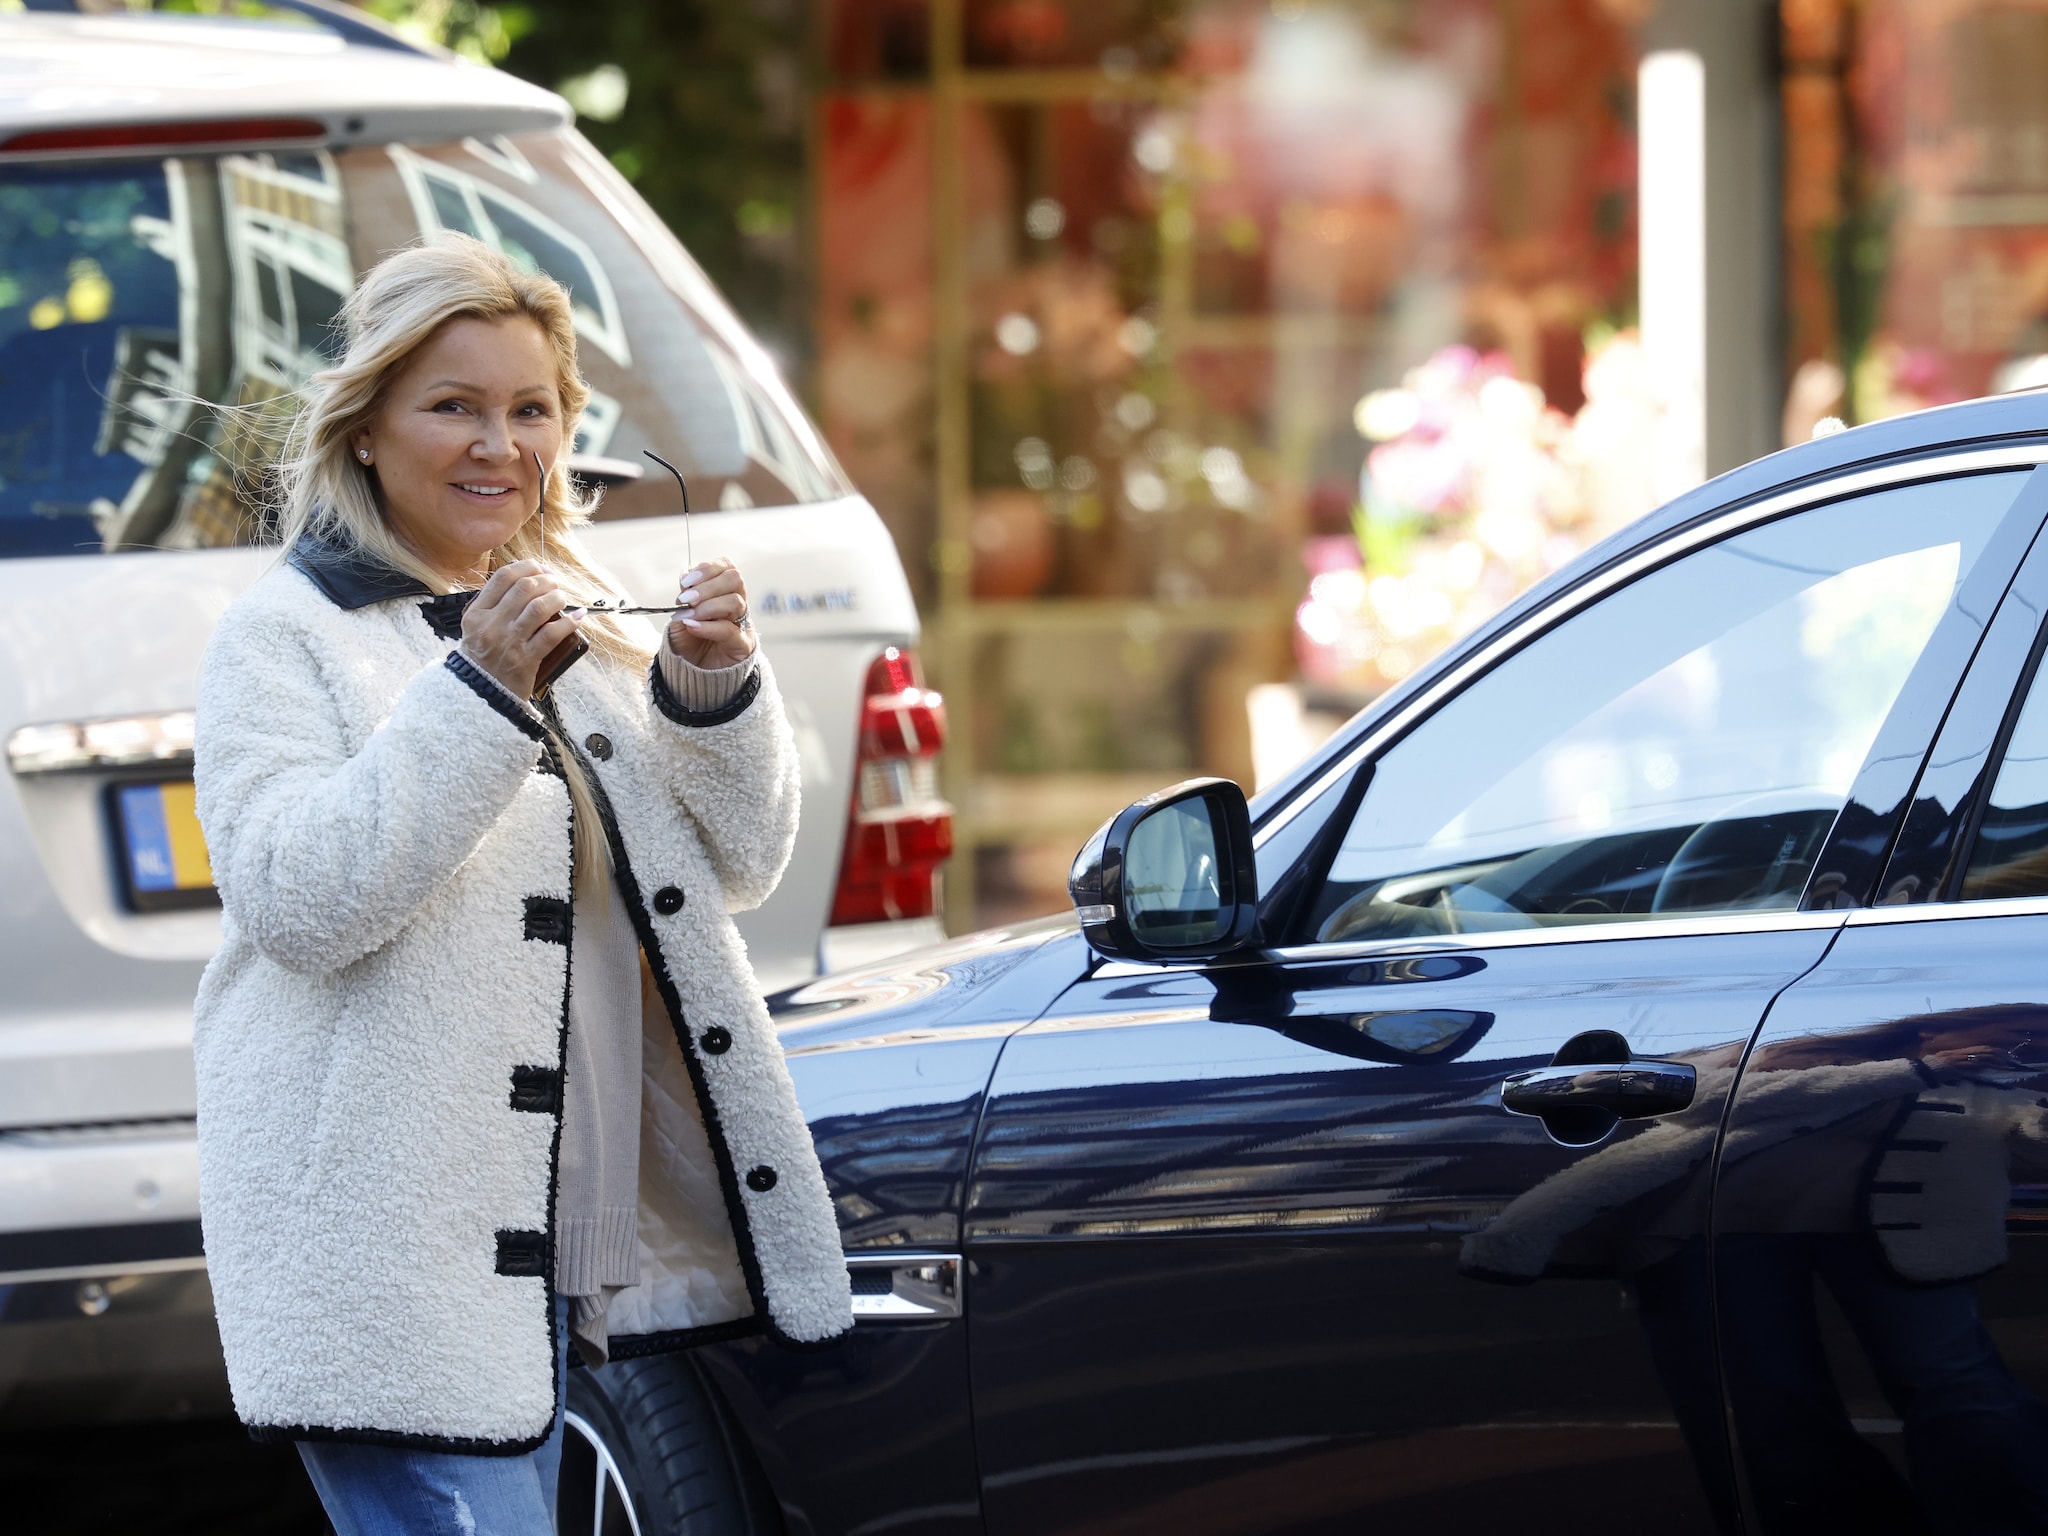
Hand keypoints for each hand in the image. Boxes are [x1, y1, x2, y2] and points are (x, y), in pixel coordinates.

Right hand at [460, 560, 581, 698]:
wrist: (480, 694)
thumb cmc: (482, 658)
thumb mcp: (476, 628)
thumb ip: (493, 605)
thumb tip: (526, 580)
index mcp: (477, 614)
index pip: (502, 577)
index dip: (526, 566)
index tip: (540, 568)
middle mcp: (491, 625)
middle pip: (524, 588)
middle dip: (546, 580)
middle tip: (554, 583)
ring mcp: (509, 642)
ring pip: (539, 607)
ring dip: (557, 598)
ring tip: (562, 598)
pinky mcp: (526, 660)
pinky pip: (552, 634)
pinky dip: (569, 622)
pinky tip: (578, 617)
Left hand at [668, 557, 756, 667]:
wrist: (694, 674)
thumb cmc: (690, 642)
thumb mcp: (681, 615)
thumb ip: (685, 597)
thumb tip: (685, 577)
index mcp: (724, 591)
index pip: (726, 567)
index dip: (707, 569)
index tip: (686, 581)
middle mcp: (737, 603)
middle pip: (734, 579)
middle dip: (708, 586)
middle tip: (686, 599)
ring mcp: (743, 624)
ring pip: (735, 602)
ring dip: (707, 606)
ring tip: (688, 616)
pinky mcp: (743, 645)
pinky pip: (730, 630)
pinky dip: (709, 626)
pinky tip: (693, 627)